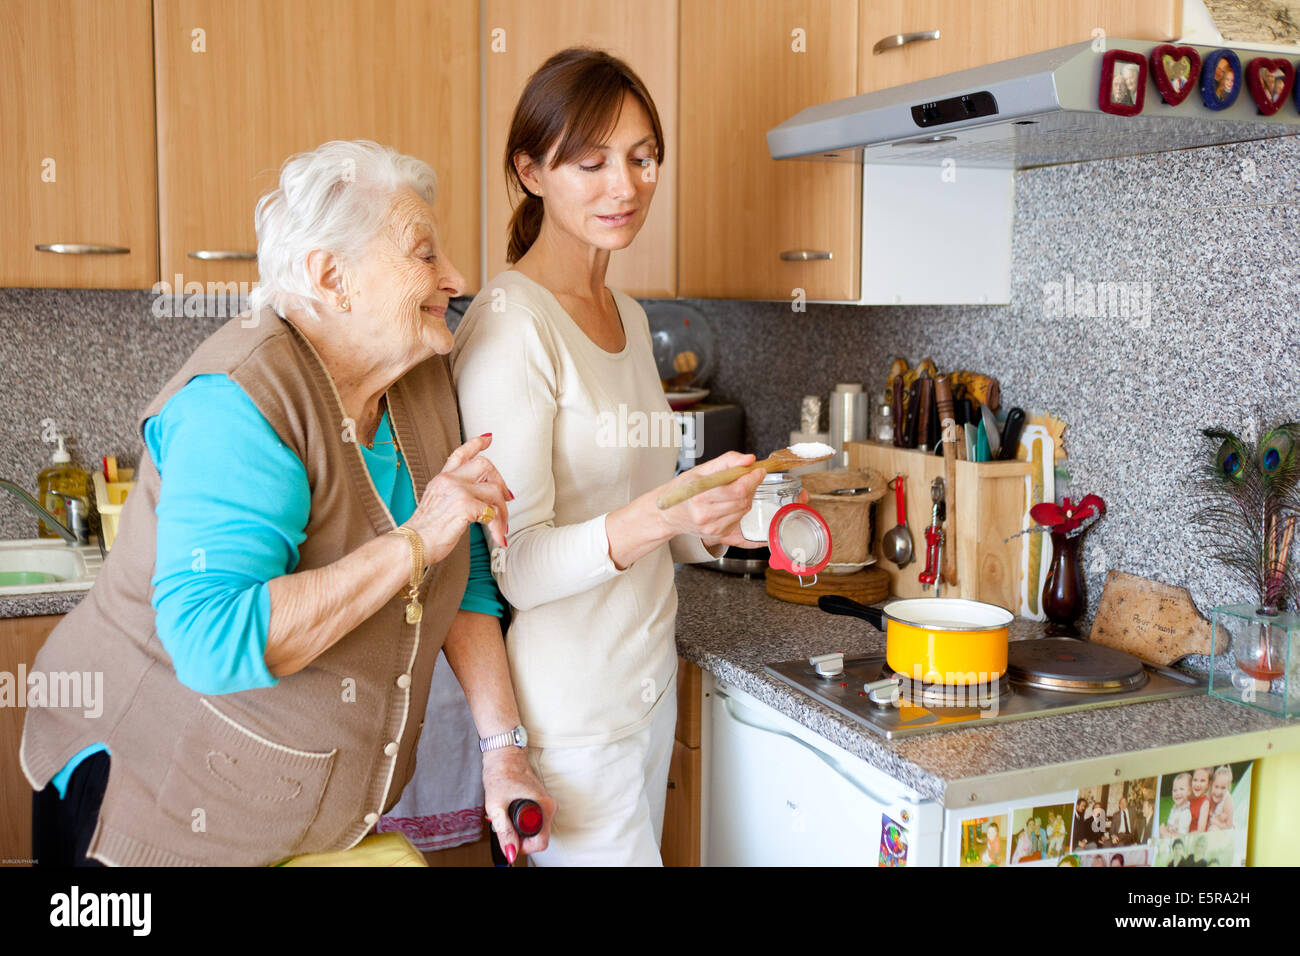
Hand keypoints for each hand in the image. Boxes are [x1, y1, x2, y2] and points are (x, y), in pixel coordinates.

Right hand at [405, 434, 509, 559]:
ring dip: (503, 512)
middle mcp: (449, 480)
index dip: (476, 444)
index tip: (488, 438)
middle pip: (486, 465)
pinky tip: (497, 537)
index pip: (460, 454)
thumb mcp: (436, 506)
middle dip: (501, 483)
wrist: (411, 545)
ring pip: (494, 490)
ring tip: (501, 528)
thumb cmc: (424, 533)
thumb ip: (454, 497)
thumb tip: (479, 502)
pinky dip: (498, 527)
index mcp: (442, 480)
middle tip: (506, 500)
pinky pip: (492, 513)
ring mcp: (457, 491)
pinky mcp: (464, 506)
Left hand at [482, 749, 553, 862]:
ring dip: (519, 829)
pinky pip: (534, 822)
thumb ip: (504, 831)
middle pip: (538, 838)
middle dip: (519, 837)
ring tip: (506, 815)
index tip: (509, 839)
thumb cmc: (500, 774)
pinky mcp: (541, 803)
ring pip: (535, 831)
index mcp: (544, 807)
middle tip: (504, 824)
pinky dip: (521, 822)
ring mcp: (546, 805)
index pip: (541, 843)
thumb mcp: (497, 806)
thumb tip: (510, 852)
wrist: (503, 755)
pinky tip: (510, 811)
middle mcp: (549, 807)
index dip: (523, 846)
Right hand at [657, 451, 766, 546]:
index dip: (752, 479)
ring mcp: (712, 528)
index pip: (737, 490)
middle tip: (745, 477)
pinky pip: (739, 519)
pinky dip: (739, 508)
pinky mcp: (718, 534)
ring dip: (745, 497)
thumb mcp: (701, 469)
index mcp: (700, 496)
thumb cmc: (683, 490)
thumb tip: (748, 459)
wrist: (669, 513)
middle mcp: (705, 515)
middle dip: (750, 486)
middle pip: (743, 500)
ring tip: (733, 490)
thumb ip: (727, 461)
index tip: (757, 471)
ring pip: (744, 509)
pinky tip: (728, 503)